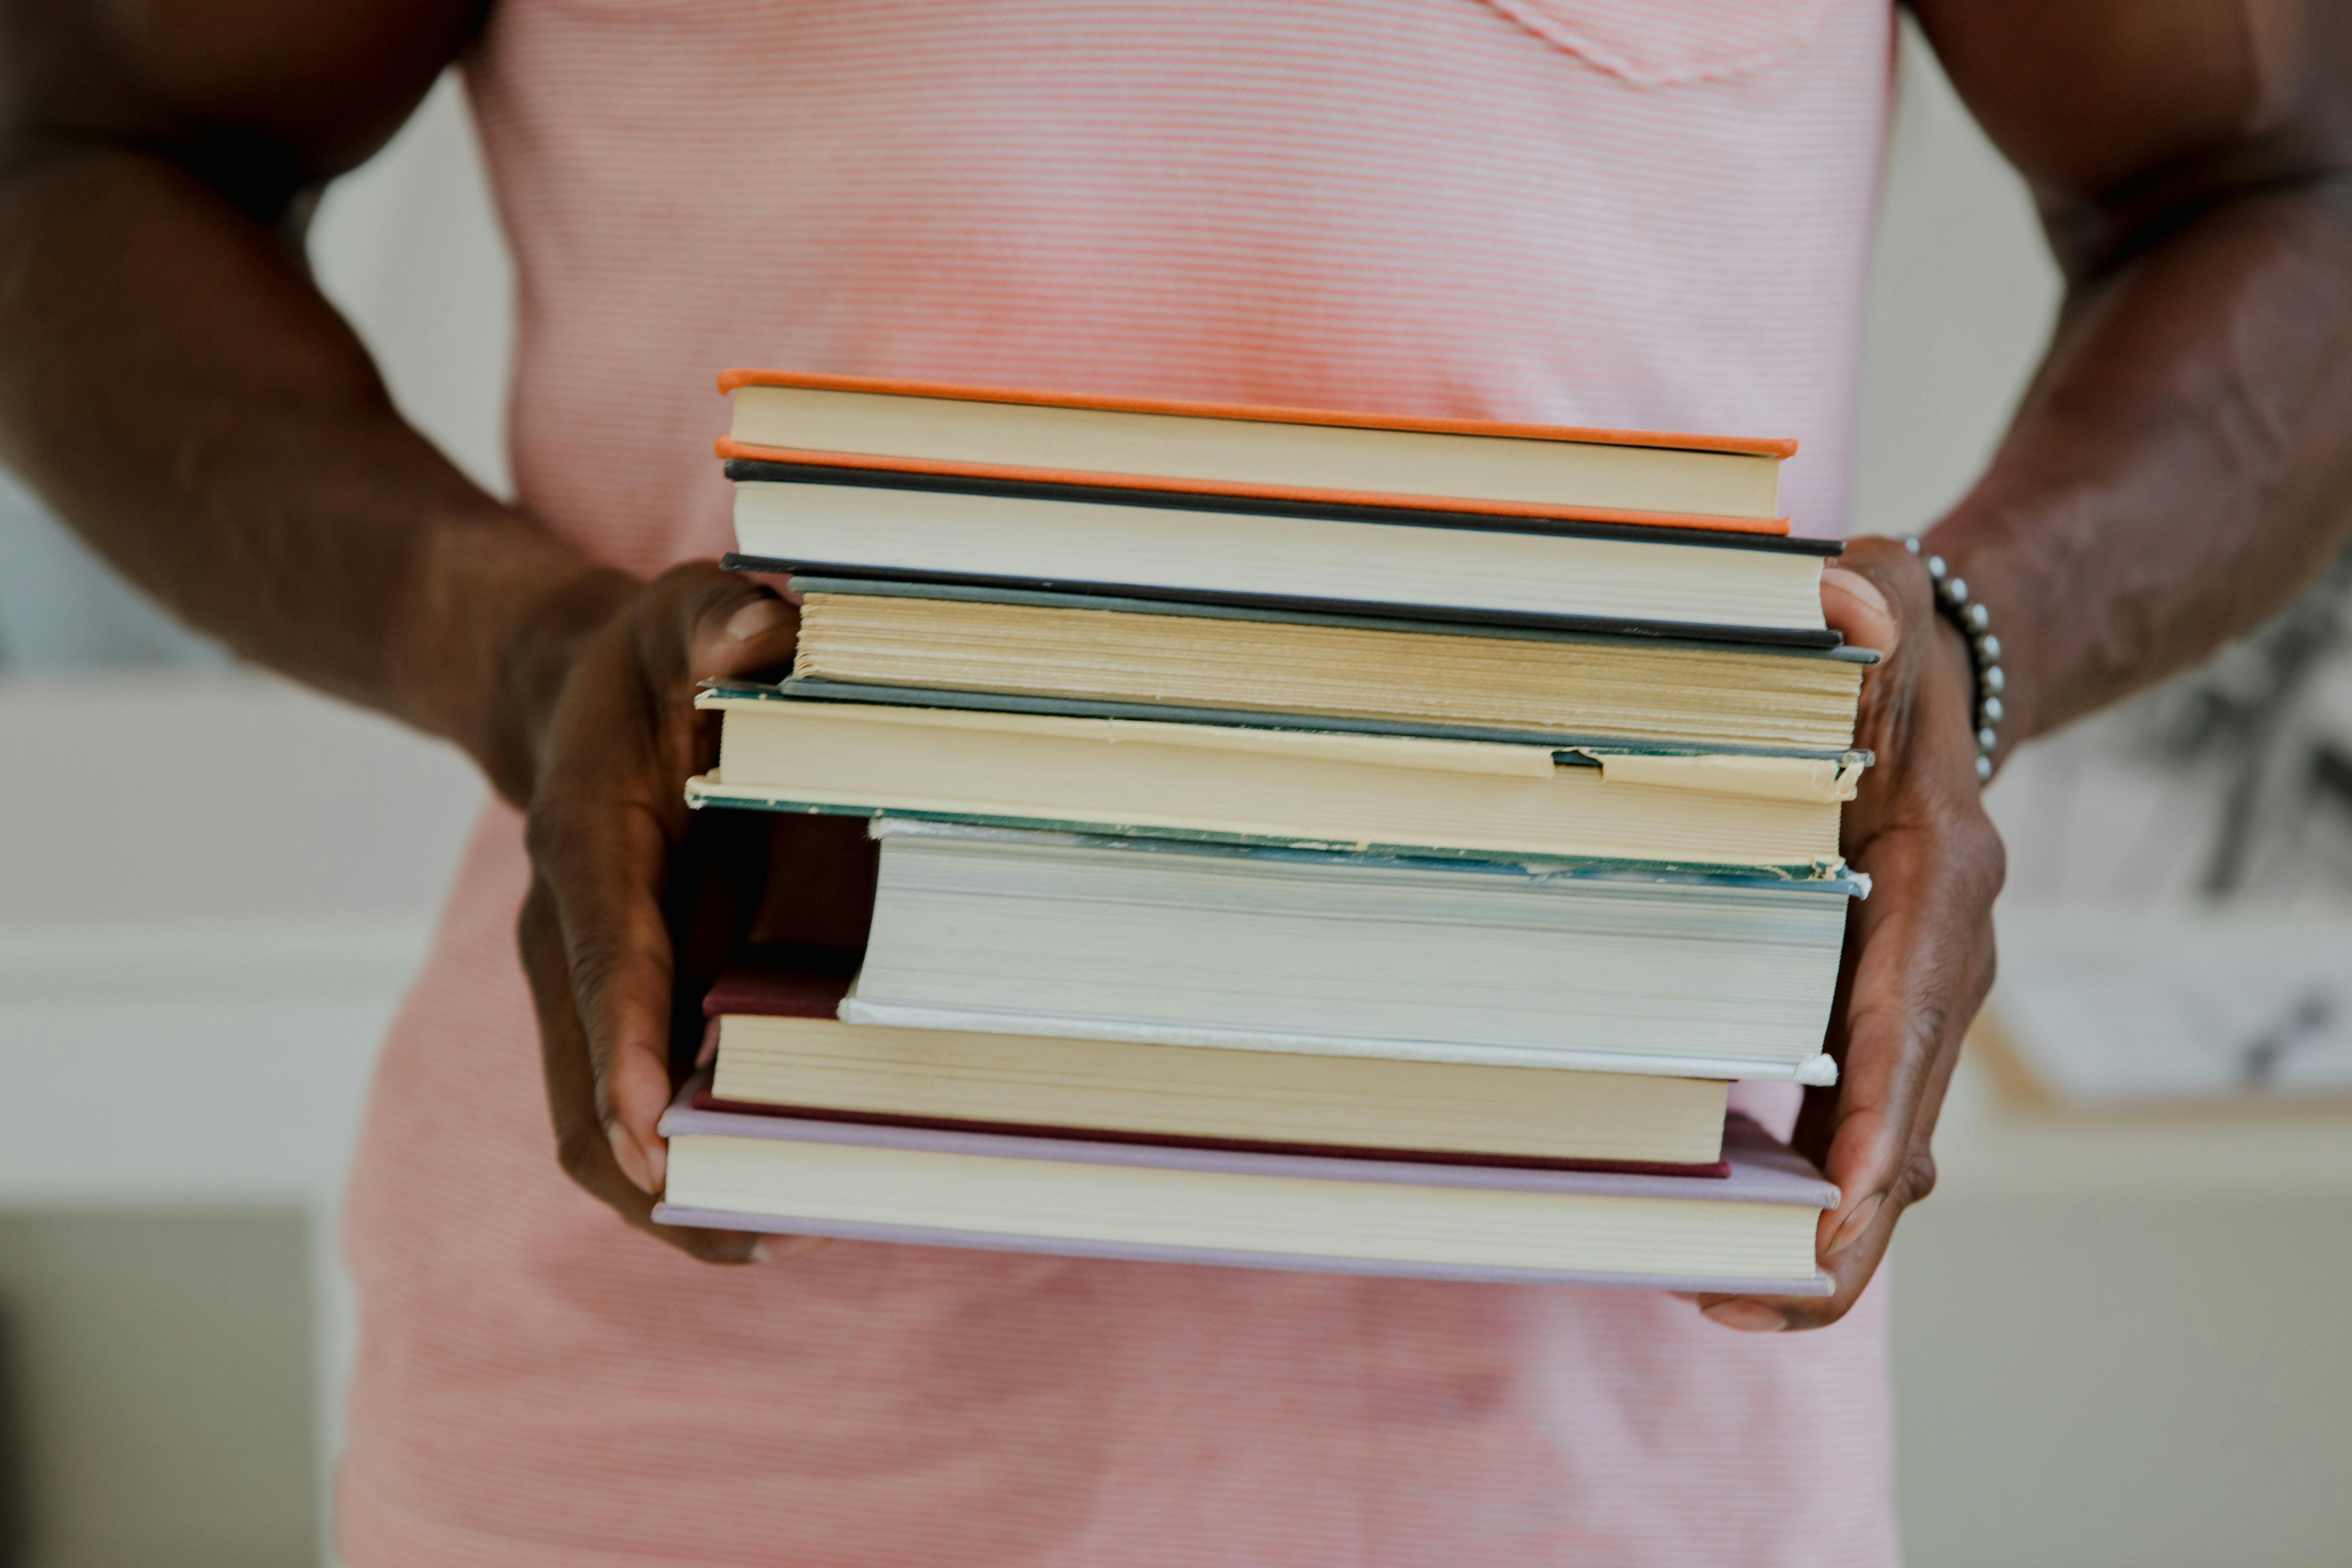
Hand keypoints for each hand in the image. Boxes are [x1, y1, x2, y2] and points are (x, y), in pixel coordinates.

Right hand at [510, 562, 871, 1262]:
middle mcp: (569, 935)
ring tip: (775, 1231)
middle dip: (650, 1162)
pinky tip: (766, 1195)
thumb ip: (716, 618)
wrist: (569, 697)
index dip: (626, 1044)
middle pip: (582, 1078)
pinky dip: (679, 1163)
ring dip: (665, 1190)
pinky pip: (629, 1108)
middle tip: (753, 1225)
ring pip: (594, 1121)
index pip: (603, 959)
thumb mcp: (679, 613)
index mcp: (588, 848)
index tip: (655, 1125)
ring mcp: (588, 985)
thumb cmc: (642, 661)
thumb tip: (762, 632)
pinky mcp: (620, 1007)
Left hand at [1693, 535, 2005, 1330]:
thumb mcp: (1880, 593)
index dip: (1889, 1099)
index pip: (1918, 1004)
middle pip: (1912, 1110)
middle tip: (1765, 1302)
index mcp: (1942, 874)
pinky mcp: (1870, 1014)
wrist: (1934, 680)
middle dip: (1853, 1217)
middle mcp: (1942, 956)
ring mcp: (1910, 998)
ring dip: (1825, 1230)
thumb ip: (1866, 595)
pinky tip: (1729, 1236)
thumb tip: (1850, 592)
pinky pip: (1850, 1120)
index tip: (1861, 1188)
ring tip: (1728, 1299)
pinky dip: (1806, 1186)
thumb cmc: (1886, 643)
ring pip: (1888, 1141)